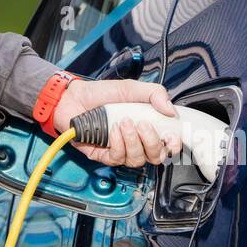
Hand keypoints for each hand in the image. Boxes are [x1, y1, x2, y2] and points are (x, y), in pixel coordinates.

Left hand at [53, 78, 182, 167]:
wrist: (73, 98)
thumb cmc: (100, 93)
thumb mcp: (130, 87)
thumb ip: (153, 94)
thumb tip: (171, 110)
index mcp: (147, 125)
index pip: (168, 143)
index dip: (174, 144)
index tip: (171, 137)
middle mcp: (137, 140)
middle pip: (156, 156)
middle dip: (153, 142)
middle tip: (143, 124)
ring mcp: (122, 149)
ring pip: (138, 159)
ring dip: (132, 141)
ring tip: (123, 122)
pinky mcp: (106, 155)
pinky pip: (118, 158)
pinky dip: (118, 144)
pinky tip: (112, 131)